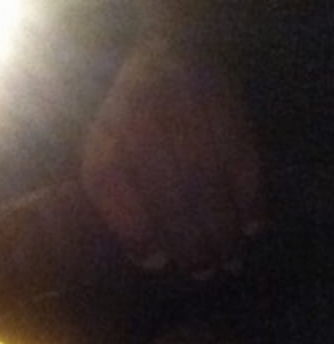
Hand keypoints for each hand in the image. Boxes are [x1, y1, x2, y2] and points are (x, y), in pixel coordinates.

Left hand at [82, 8, 263, 277]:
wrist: (171, 58)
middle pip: (171, 202)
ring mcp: (190, 121)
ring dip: (221, 234)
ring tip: (227, 263)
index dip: (138, 234)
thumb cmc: (131, 116)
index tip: (157, 263)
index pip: (118, 198)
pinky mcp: (228, 116)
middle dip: (189, 245)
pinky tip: (251, 227)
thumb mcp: (104, 150)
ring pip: (209, 191)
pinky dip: (250, 201)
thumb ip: (112, 198)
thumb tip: (144, 256)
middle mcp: (147, 129)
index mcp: (109, 140)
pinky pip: (242, 167)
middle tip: (202, 274)